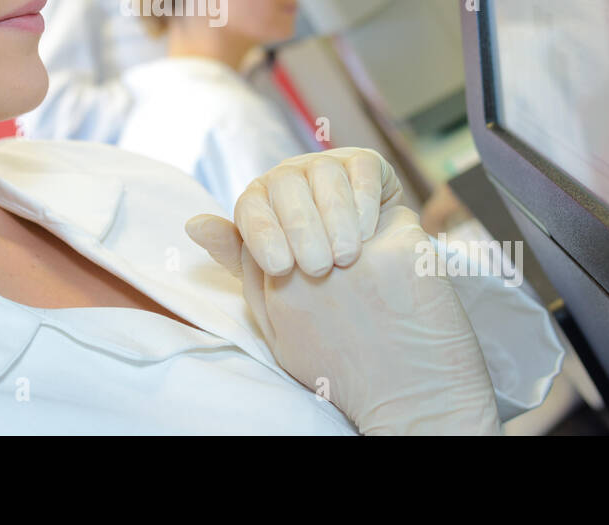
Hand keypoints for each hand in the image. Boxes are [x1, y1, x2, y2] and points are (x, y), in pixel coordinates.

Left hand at [185, 147, 397, 278]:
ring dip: (335, 218)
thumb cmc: (306, 265)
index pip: (250, 207)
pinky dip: (363, 201)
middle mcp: (289, 175)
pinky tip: (367, 233)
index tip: (279, 269)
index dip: (261, 235)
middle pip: (287, 186)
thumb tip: (192, 226)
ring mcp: (327, 163)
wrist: (364, 260)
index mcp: (258, 198)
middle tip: (317, 268)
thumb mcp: (267, 268)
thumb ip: (233, 251)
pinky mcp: (365, 161)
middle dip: (301, 228)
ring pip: (325, 176)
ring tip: (344, 257)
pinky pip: (362, 171)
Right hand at [185, 148, 501, 433]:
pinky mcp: (402, 252)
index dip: (293, 227)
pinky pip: (399, 218)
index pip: (266, 216)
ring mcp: (358, 257)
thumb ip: (242, 270)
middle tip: (355, 261)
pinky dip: (405, 240)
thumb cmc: (343, 371)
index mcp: (276, 285)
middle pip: (307, 203)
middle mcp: (310, 267)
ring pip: (354, 203)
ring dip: (366, 224)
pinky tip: (410, 283)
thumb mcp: (277, 330)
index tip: (316, 256)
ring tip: (381, 270)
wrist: (414, 405)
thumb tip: (194, 220)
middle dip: (329, 219)